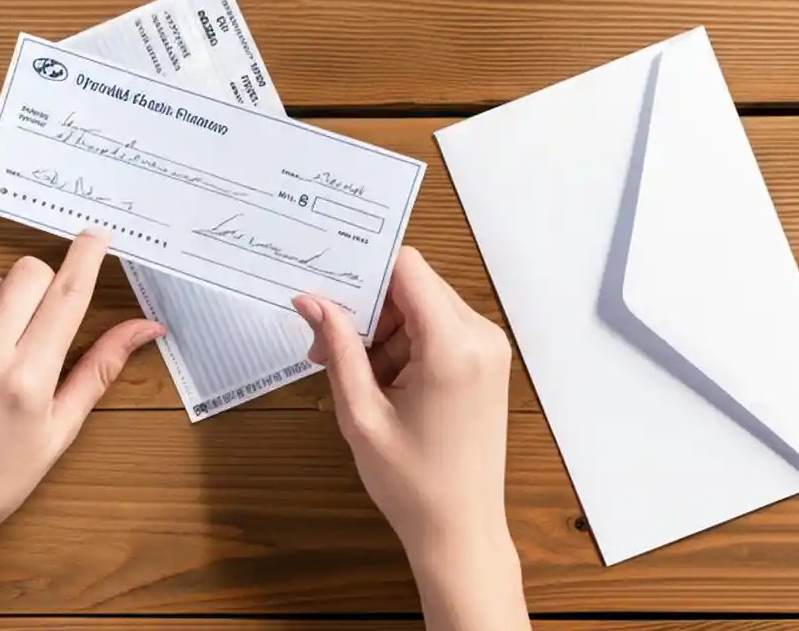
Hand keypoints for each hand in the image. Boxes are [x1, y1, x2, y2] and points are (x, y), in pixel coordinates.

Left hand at [0, 229, 162, 630]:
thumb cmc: (0, 479)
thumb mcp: (60, 429)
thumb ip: (100, 368)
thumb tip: (147, 326)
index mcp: (27, 381)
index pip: (66, 297)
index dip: (86, 258)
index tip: (97, 236)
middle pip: (25, 273)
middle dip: (46, 281)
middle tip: (49, 314)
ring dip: (6, 301)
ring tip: (6, 346)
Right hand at [293, 247, 525, 630]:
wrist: (461, 530)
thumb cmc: (412, 483)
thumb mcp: (360, 413)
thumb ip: (337, 348)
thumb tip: (310, 300)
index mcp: (453, 347)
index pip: (407, 268)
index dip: (363, 269)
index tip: (326, 287)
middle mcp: (480, 337)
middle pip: (413, 285)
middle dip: (366, 308)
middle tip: (325, 346)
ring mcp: (489, 348)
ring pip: (422, 306)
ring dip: (382, 330)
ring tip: (354, 376)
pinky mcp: (486, 362)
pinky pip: (437, 329)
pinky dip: (404, 344)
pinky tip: (381, 382)